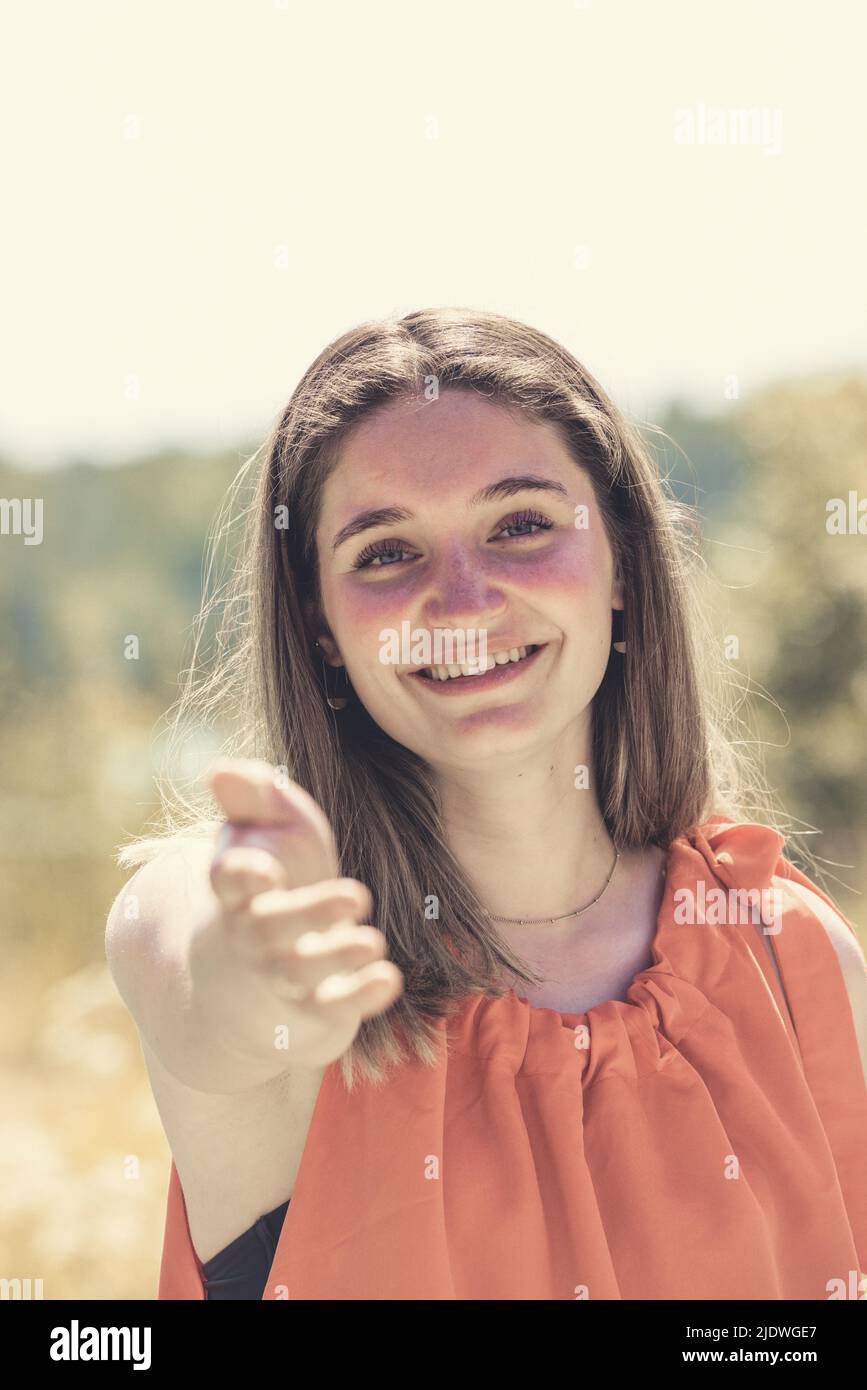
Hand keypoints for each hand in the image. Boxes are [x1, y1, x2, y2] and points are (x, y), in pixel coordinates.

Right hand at [202, 757, 403, 1067]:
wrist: (252, 973)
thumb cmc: (272, 881)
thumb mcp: (264, 832)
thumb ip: (252, 798)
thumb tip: (220, 768)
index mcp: (237, 887)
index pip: (227, 880)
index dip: (240, 875)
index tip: (262, 870)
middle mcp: (252, 935)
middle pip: (269, 929)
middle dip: (310, 914)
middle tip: (356, 895)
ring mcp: (280, 977)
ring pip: (300, 974)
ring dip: (337, 957)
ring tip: (371, 942)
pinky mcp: (313, 1010)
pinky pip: (332, 1010)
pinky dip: (359, 997)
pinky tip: (387, 979)